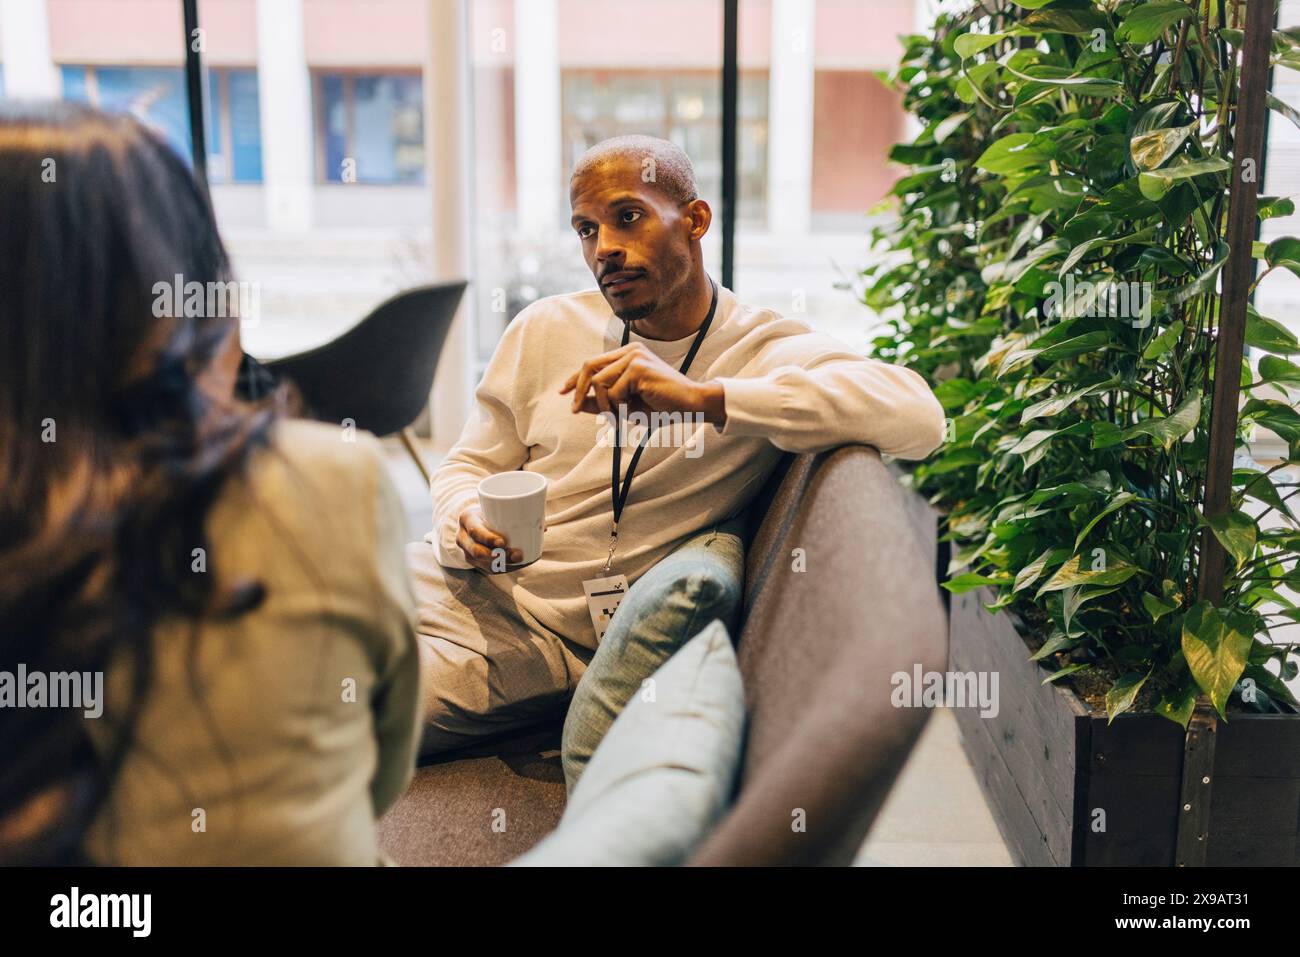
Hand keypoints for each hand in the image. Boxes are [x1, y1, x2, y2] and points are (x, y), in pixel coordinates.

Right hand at [456, 505, 521, 572]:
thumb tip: (544, 527)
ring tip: (521, 560)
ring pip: (484, 563)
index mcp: (467, 519)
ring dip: (504, 564)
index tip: (503, 542)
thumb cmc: (489, 510)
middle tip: (517, 554)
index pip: (474, 531)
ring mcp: (467, 552)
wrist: (476, 519)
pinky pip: (489, 569)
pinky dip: (505, 568)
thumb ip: (517, 512)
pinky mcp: (475, 562)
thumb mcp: (495, 505)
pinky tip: (518, 565)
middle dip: (498, 556)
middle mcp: (463, 537)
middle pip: (477, 552)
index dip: (488, 539)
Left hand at [559, 342, 726, 424]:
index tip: (563, 391)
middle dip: (579, 390)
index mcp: (629, 355)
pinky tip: (633, 411)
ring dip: (604, 406)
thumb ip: (602, 402)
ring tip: (620, 416)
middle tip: (574, 409)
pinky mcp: (638, 367)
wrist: (690, 405)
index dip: (576, 378)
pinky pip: (613, 392)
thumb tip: (577, 402)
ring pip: (599, 383)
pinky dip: (618, 407)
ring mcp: (634, 357)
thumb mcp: (626, 406)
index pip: (594, 363)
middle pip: (590, 366)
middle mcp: (631, 351)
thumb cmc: (662, 406)